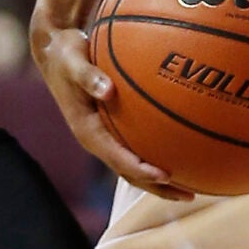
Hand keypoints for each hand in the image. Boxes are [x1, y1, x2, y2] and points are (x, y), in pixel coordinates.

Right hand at [30, 15, 192, 200]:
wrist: (56, 53)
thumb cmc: (66, 56)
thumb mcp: (73, 62)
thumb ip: (89, 77)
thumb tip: (108, 89)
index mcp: (87, 131)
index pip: (117, 159)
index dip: (141, 170)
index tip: (164, 175)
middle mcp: (97, 140)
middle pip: (130, 173)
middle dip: (158, 187)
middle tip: (189, 195)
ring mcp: (104, 137)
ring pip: (134, 166)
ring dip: (161, 180)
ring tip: (192, 187)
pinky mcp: (111, 128)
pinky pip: (137, 147)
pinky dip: (158, 155)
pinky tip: (184, 151)